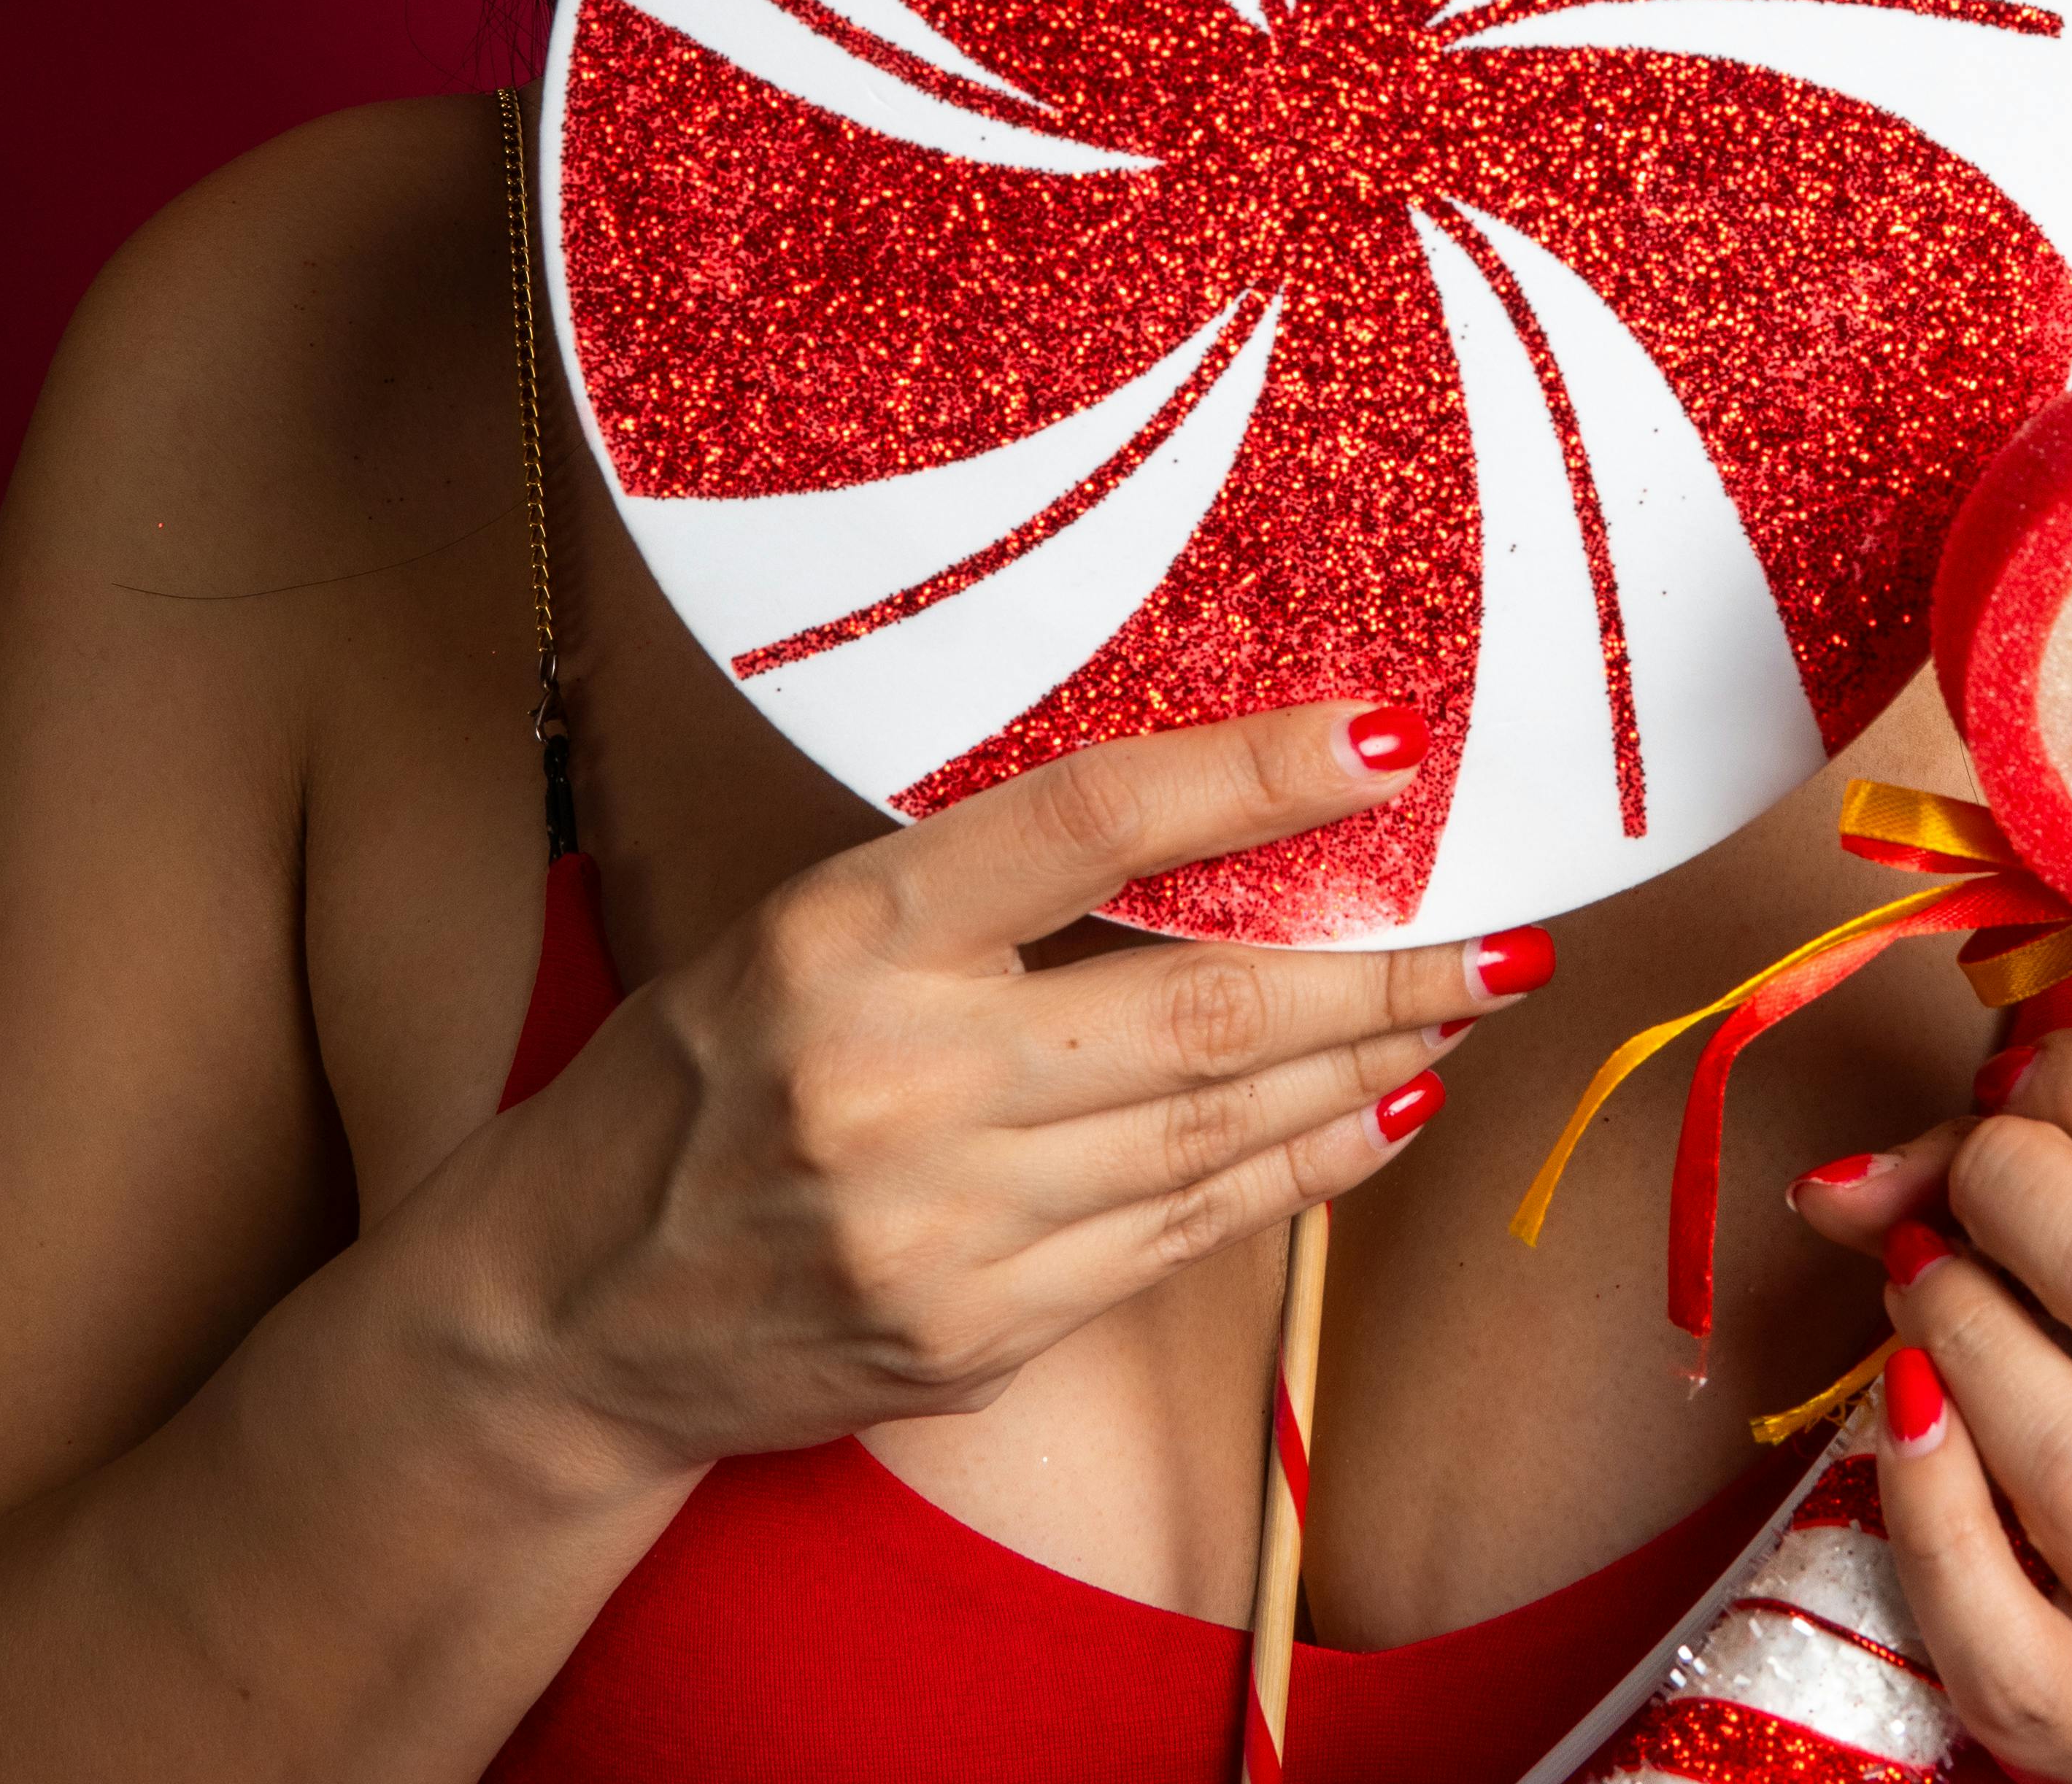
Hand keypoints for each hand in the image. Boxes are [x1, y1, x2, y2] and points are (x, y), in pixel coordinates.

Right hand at [487, 703, 1546, 1478]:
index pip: (1090, 825)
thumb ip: (980, 890)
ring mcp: (942, 1228)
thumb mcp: (806, 927)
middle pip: (1197, 1010)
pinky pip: (1181, 1240)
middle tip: (1511, 920)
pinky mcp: (976, 1335)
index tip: (1388, 735)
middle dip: (1381, 965)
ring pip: (1215, 1134)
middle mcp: (896, 1079)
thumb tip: (1211, 823)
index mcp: (844, 933)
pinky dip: (1299, 1171)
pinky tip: (1380, 1115)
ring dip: (1368, 1066)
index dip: (1253, 775)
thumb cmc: (698, 1078)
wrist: (560, 1314)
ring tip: (1474, 999)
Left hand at [1793, 1030, 2071, 1782]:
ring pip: (2065, 1453)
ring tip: (1920, 1285)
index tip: (2026, 1088)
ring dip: (1954, 1327)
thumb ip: (2013, 1181)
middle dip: (2006, 1190)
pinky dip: (1923, 1501)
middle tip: (1961, 1189)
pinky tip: (1905, 1419)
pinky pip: (1995, 1620)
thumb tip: (1841, 1187)